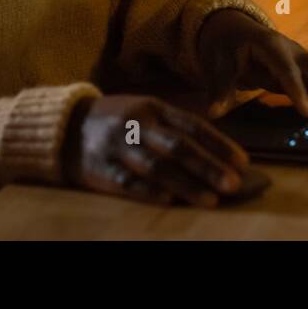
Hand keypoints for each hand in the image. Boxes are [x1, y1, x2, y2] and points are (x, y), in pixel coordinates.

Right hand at [61, 95, 248, 207]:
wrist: (64, 127)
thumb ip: (175, 127)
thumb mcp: (145, 111)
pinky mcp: (102, 168)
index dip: (219, 144)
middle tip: (233, 184)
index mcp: (152, 107)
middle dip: (209, 166)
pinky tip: (170, 201)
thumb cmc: (117, 121)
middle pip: (178, 146)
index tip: (243, 162)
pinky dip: (150, 192)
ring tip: (210, 200)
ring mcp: (118, 146)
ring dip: (186, 184)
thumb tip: (217, 153)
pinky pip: (129, 182)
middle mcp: (137, 124)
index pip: (192, 125)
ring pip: (157, 167)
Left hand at [197, 8, 307, 117]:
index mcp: (268, 44)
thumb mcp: (217, 65)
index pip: (284, 68)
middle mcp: (293, 49)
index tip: (305, 112)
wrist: (231, 27)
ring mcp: (304, 58)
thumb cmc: (224, 46)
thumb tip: (212, 112)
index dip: (295, 89)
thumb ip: (219, 88)